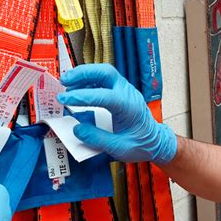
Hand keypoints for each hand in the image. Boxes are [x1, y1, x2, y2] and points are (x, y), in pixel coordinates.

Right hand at [58, 64, 176, 164]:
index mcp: (129, 108)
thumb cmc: (141, 144)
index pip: (104, 95)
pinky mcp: (121, 91)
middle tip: (64, 81)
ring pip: (104, 72)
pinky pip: (104, 80)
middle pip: (106, 72)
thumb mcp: (119, 148)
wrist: (156, 141)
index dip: (82, 96)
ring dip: (84, 74)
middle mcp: (128, 94)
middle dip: (83, 73)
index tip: (64, 99)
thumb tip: (77, 129)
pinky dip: (89, 81)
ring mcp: (126, 90)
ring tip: (66, 84)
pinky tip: (77, 88)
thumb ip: (97, 138)